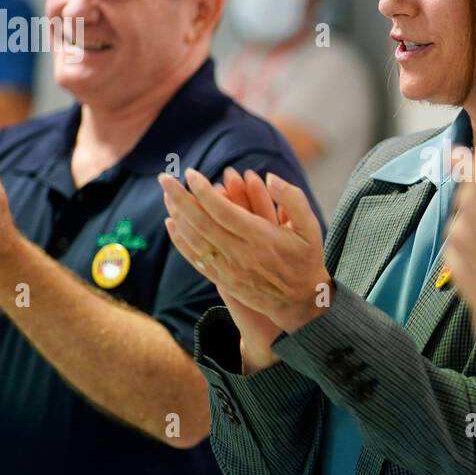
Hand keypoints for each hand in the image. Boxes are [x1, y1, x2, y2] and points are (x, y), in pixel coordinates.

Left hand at [160, 166, 329, 332]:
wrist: (300, 301)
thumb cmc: (305, 258)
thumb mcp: (310, 226)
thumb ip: (292, 199)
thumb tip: (268, 177)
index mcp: (262, 238)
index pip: (223, 212)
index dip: (203, 192)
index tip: (190, 173)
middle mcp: (241, 254)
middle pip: (202, 223)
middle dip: (180, 198)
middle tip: (165, 179)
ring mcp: (229, 269)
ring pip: (195, 240)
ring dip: (177, 215)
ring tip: (165, 194)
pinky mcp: (223, 280)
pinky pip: (196, 259)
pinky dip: (181, 240)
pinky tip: (171, 223)